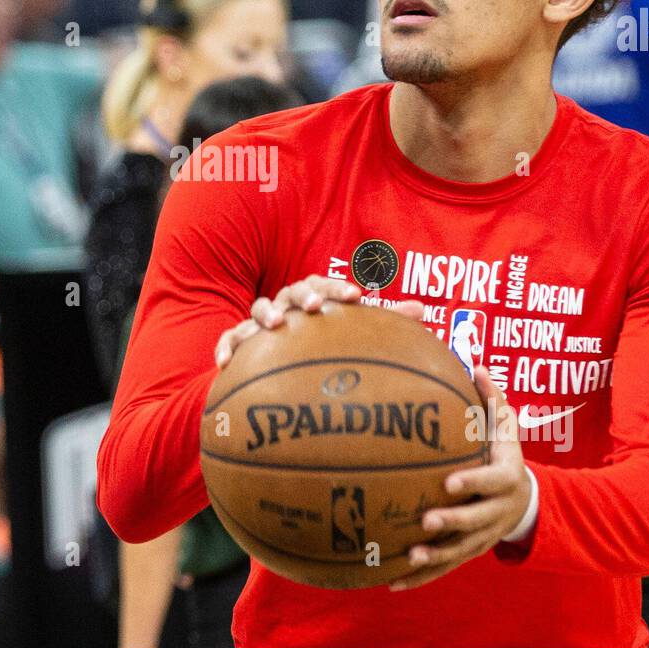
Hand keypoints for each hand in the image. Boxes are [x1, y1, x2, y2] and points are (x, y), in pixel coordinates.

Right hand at [212, 275, 425, 368]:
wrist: (273, 363)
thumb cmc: (316, 340)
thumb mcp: (347, 331)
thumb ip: (380, 320)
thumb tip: (422, 311)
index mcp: (310, 298)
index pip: (324, 284)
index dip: (339, 289)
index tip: (357, 296)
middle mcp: (285, 305)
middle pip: (293, 291)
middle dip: (304, 295)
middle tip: (316, 306)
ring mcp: (259, 322)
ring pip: (258, 309)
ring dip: (266, 314)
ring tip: (276, 325)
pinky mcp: (239, 342)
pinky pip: (229, 340)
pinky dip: (226, 346)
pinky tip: (226, 360)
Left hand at [389, 366, 530, 591]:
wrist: (524, 501)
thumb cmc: (504, 456)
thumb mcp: (506, 428)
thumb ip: (492, 400)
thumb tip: (475, 365)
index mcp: (505, 479)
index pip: (490, 482)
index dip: (472, 483)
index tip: (449, 482)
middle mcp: (496, 512)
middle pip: (475, 521)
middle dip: (452, 523)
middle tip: (425, 520)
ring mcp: (483, 536)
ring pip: (459, 551)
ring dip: (435, 557)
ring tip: (409, 557)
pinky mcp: (468, 553)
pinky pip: (443, 568)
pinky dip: (420, 578)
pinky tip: (392, 582)